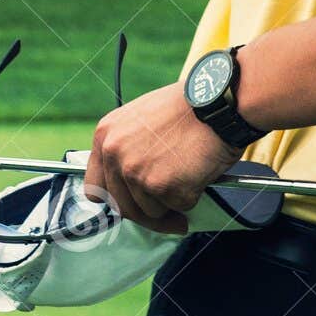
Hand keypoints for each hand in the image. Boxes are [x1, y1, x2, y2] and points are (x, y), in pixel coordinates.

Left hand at [86, 84, 239, 234]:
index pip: (96, 188)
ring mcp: (137, 172)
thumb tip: (133, 180)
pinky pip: (177, 207)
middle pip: (123, 207)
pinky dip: (192, 197)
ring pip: (150, 211)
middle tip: (168, 214)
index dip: (118, 199)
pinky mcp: (162, 186)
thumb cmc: (191, 105)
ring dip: (171, 202)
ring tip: (189, 175)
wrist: (219, 100)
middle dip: (147, 213)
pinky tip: (199, 173)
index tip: (132, 204)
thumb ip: (129, 146)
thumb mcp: (144, 116)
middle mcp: (115, 154)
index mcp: (106, 135)